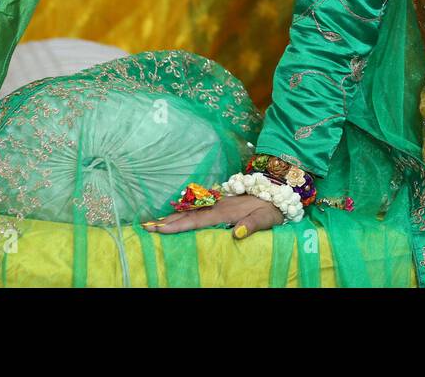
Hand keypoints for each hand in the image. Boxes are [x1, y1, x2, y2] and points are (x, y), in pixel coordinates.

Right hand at [143, 192, 284, 237]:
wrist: (278, 190)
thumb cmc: (271, 207)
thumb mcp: (265, 218)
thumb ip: (252, 225)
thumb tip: (236, 233)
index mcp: (226, 211)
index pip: (198, 220)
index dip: (179, 225)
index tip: (160, 229)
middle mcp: (218, 205)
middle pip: (188, 214)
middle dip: (167, 220)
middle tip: (146, 227)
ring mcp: (218, 202)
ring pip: (191, 210)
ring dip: (172, 216)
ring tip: (154, 222)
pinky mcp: (221, 201)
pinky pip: (198, 208)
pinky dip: (184, 212)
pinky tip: (175, 215)